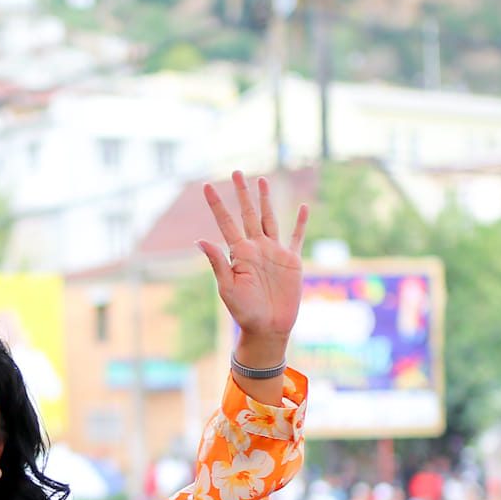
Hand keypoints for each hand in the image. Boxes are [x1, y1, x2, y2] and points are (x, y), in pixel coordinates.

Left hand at [196, 172, 308, 355]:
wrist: (268, 328)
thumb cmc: (244, 312)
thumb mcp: (228, 287)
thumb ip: (217, 262)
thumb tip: (199, 239)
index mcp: (239, 252)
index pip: (226, 222)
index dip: (217, 204)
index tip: (206, 187)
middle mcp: (256, 248)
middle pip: (248, 213)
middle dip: (242, 193)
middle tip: (236, 171)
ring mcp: (274, 252)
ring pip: (269, 218)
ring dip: (266, 200)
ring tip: (262, 180)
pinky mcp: (291, 261)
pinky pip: (296, 237)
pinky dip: (299, 223)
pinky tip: (301, 207)